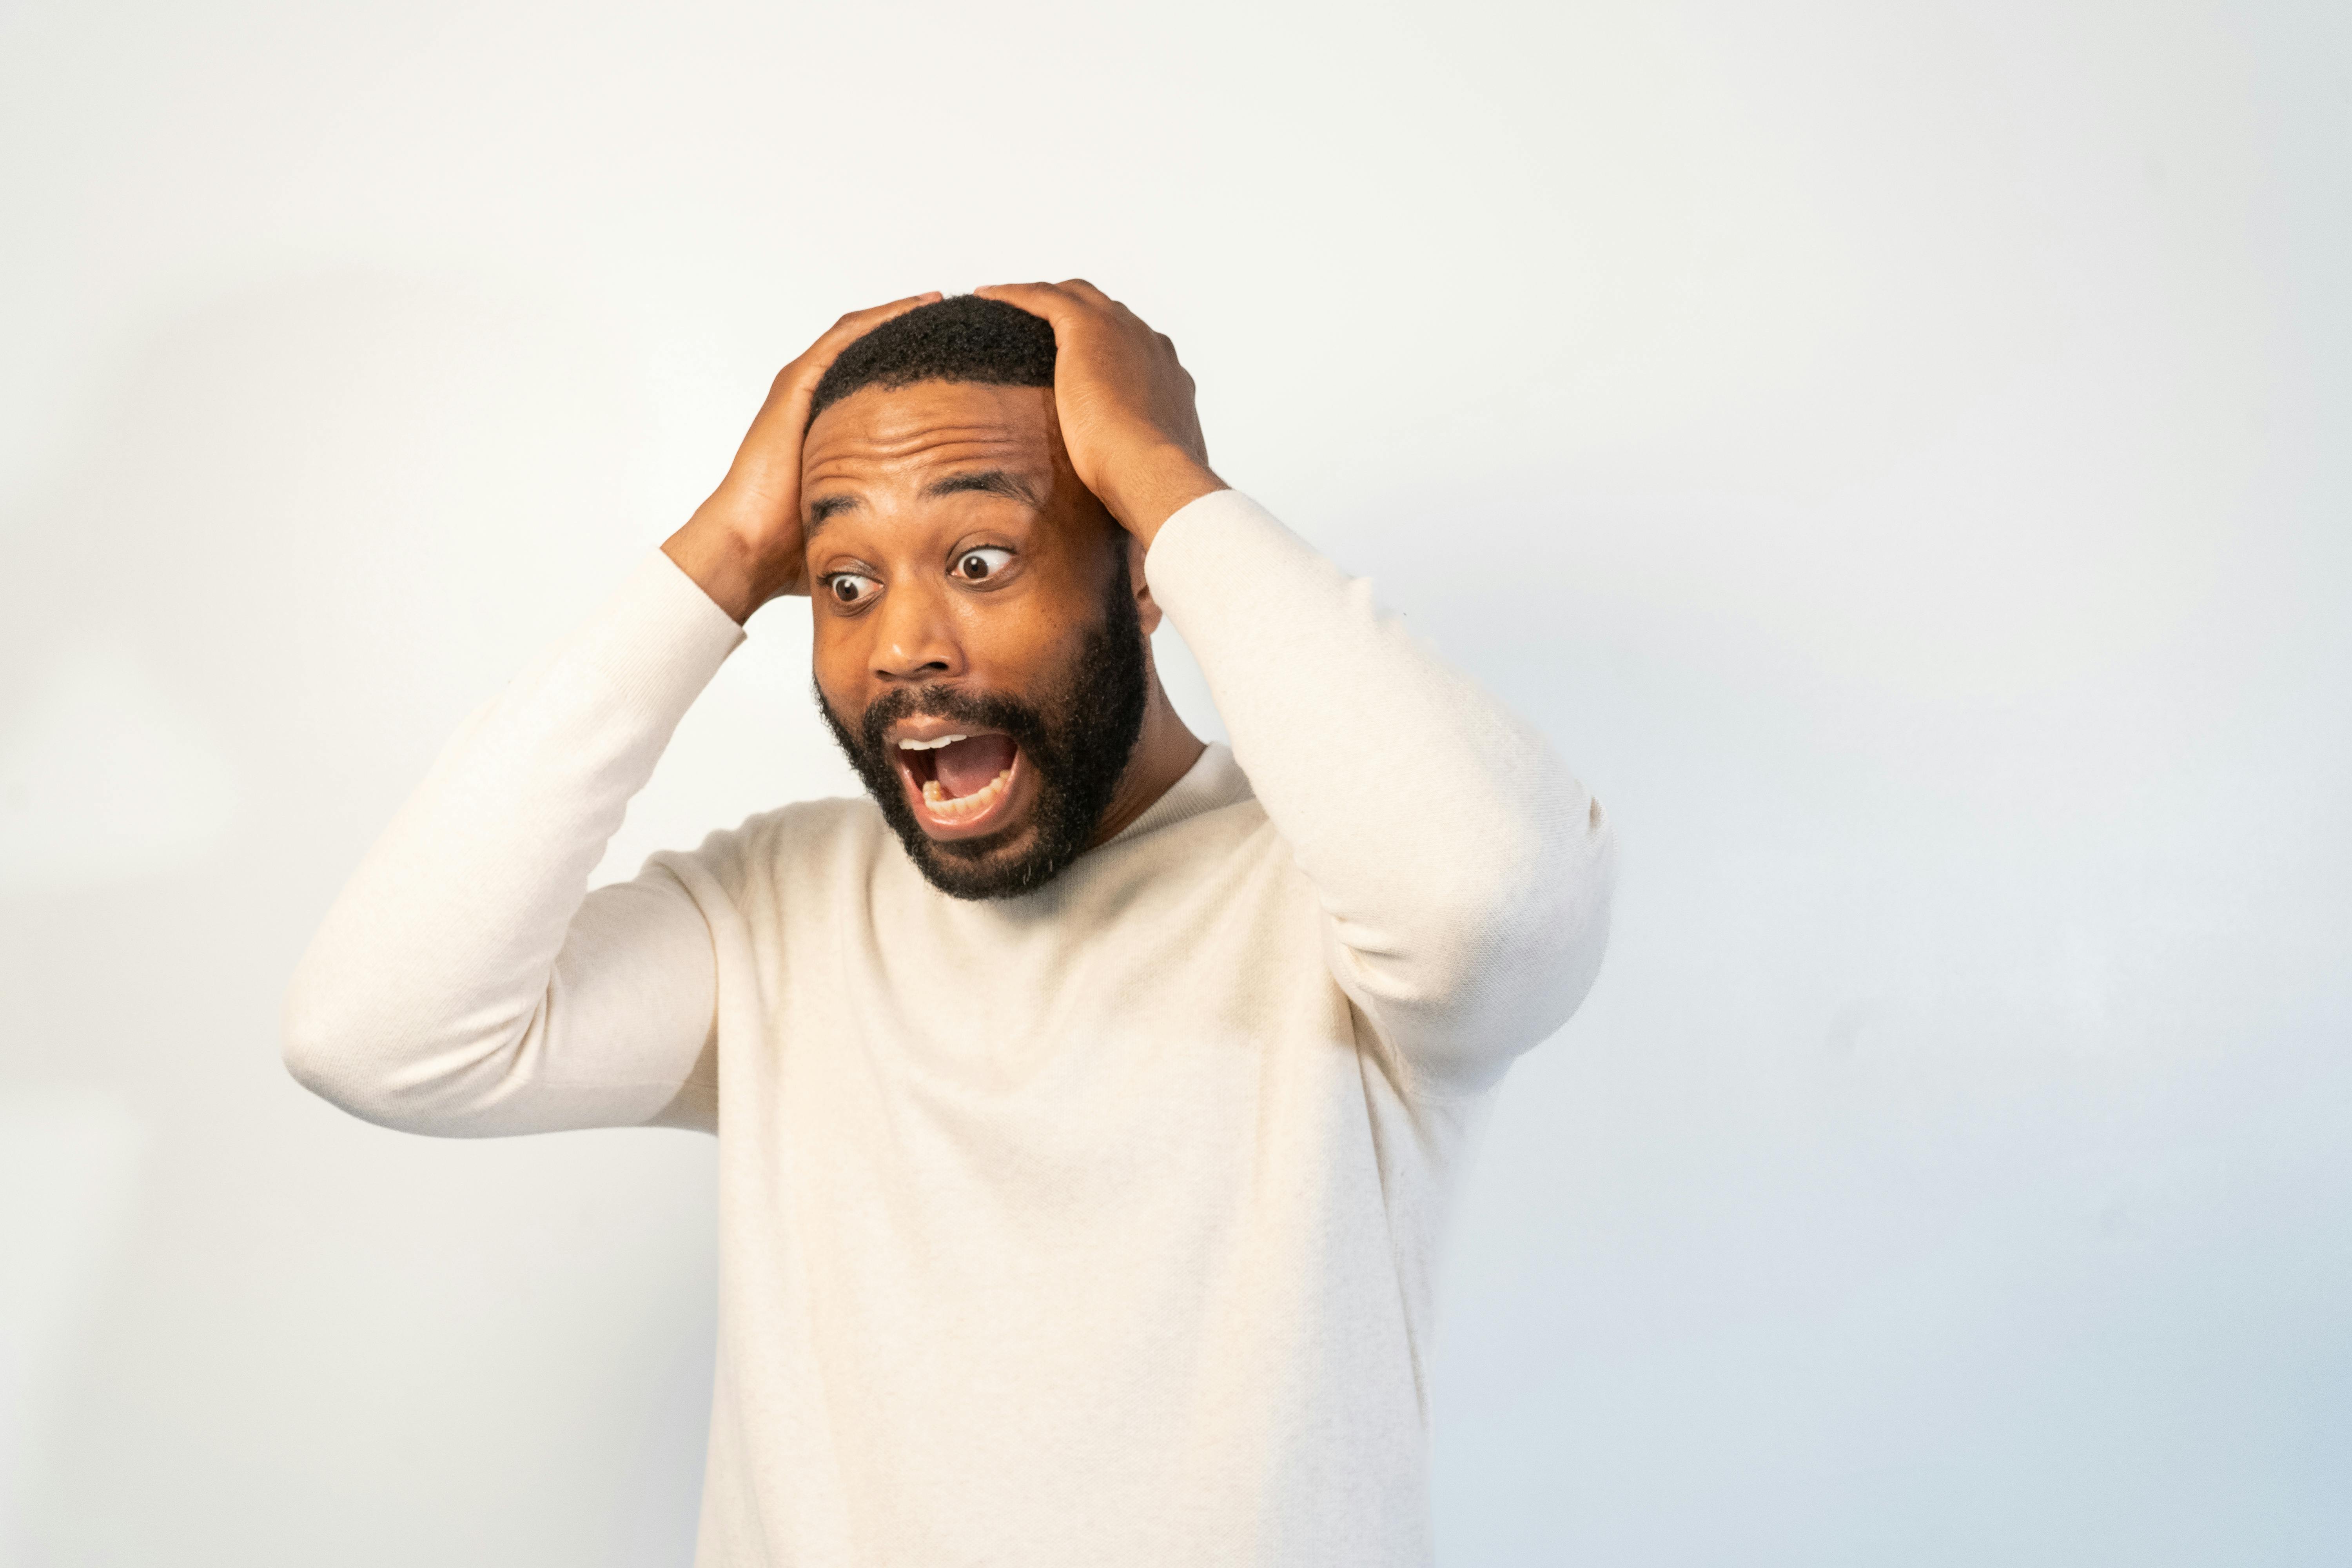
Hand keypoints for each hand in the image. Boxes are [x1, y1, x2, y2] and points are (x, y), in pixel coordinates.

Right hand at [662, 292, 942, 621]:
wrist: (749, 549)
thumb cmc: (794, 547)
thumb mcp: (859, 518)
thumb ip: (890, 512)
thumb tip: (944, 531)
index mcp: (829, 429)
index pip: (878, 383)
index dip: (916, 368)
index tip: (960, 360)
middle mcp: (813, 402)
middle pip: (869, 351)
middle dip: (910, 334)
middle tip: (956, 321)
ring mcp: (801, 390)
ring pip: (857, 335)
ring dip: (899, 316)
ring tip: (939, 303)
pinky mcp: (795, 387)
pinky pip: (843, 339)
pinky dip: (880, 320)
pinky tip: (915, 308)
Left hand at [974, 280, 1225, 545]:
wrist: (1155, 473)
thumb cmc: (1155, 490)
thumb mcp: (1153, 479)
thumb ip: (1144, 484)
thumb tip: (1141, 534)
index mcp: (1169, 379)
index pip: (1135, 352)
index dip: (1108, 353)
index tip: (1083, 365)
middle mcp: (1150, 346)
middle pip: (1109, 316)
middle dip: (1079, 319)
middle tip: (1042, 330)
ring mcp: (1121, 332)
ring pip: (1077, 298)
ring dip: (1046, 299)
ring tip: (1010, 307)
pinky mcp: (1086, 329)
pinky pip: (1042, 298)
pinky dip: (1014, 294)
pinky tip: (986, 296)